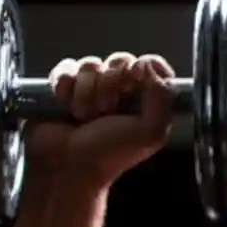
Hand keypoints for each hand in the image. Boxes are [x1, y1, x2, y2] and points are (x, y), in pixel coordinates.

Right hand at [25, 52, 175, 184]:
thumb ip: (162, 98)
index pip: (152, 64)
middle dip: (110, 84)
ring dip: (86, 92)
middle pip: (120, 60)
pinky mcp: (65, 88)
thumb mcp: (149, 133)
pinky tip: (66, 107)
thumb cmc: (109, 154)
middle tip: (105, 111)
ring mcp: (92, 88)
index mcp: (146, 100)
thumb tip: (150, 63)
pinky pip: (65, 69)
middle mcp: (121, 91)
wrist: (67, 166)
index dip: (143, 68)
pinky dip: (65, 87)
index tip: (134, 80)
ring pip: (91, 64)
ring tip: (84, 117)